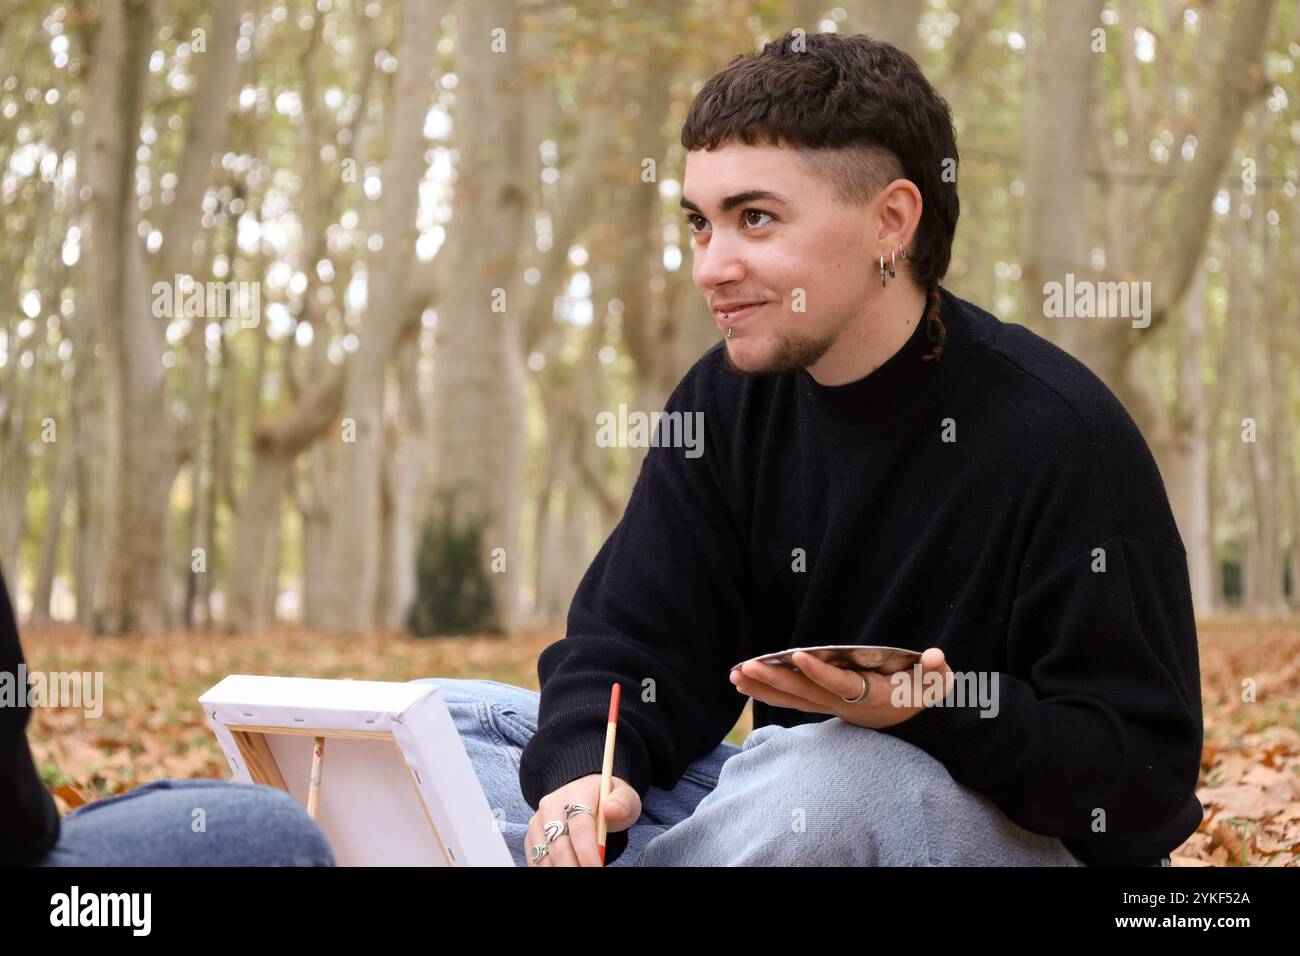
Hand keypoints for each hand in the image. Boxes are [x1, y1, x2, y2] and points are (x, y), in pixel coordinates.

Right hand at [525, 773, 640, 866]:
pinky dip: (548, 870)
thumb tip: (612, 809)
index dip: (588, 852)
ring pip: (545, 856)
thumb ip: (622, 802)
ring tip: (580, 874)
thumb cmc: (607, 801)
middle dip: (573, 867)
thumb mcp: (623, 796)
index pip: (580, 827)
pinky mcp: (531, 837)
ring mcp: (538, 822)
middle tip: (589, 877)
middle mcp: (551, 806)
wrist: (585, 796)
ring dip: (561, 870)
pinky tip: (564, 871)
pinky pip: (535, 860)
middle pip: (559, 845)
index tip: (597, 868)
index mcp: (575, 794)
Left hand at [729, 647, 953, 729]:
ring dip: (763, 688)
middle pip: (806, 694)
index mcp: (872, 696)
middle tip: (745, 667)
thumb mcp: (937, 683)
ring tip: (734, 676)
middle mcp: (847, 705)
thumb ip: (936, 670)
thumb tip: (936, 656)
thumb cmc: (924, 693)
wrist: (913, 722)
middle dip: (775, 680)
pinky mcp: (823, 705)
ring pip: (793, 700)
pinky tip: (744, 683)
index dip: (819, 673)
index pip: (841, 684)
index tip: (797, 655)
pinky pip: (791, 701)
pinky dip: (768, 692)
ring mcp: (832, 707)